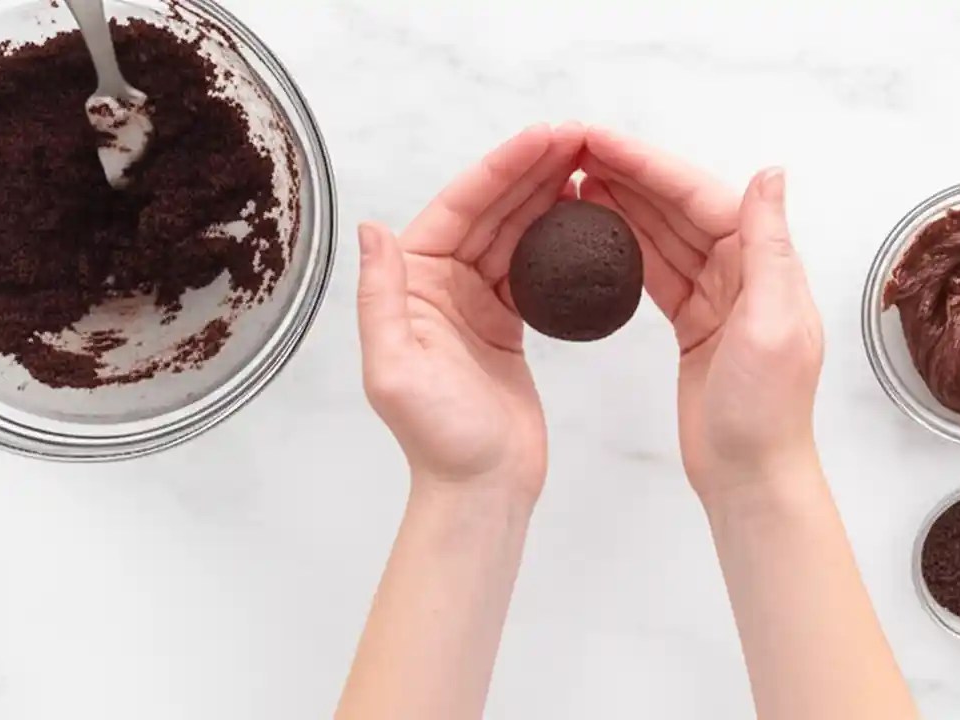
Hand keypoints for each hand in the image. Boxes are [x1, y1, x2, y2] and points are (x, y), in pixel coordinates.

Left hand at [357, 123, 583, 500]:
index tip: (544, 138)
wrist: (482, 488)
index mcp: (409, 286)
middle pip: (488, 211)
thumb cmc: (440, 438)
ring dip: (545, 194)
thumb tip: (373, 228)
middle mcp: (436, 285)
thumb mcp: (396, 367)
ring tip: (586, 160)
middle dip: (530, 170)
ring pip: (512, 232)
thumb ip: (381, 296)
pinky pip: (529, 265)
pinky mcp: (505, 322)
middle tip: (577, 137)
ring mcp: (472, 301)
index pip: (458, 210)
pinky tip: (579, 212)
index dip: (501, 169)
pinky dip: (552, 237)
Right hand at [578, 129, 823, 500]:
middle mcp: (744, 272)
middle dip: (631, 174)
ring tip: (579, 175)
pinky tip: (601, 227)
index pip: (701, 196)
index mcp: (765, 264)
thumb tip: (770, 173)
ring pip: (665, 234)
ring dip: (626, 203)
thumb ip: (768, 246)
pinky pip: (658, 270)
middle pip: (680, 207)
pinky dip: (630, 246)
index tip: (600, 141)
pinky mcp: (694, 323)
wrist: (750, 476)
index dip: (649, 165)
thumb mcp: (771, 322)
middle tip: (577, 148)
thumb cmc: (766, 410)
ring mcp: (718, 297)